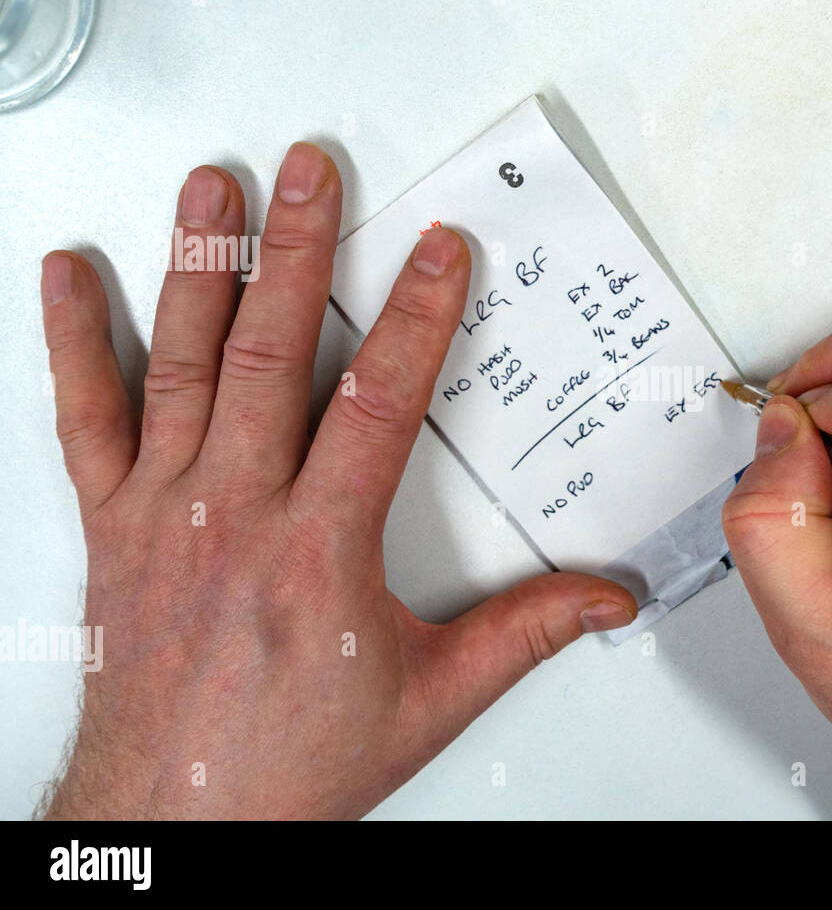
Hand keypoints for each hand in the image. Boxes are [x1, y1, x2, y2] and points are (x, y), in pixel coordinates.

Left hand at [40, 143, 634, 818]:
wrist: (175, 817)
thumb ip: (524, 634)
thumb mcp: (431, 698)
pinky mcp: (111, 525)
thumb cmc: (290, 762)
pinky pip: (85, 418)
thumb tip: (603, 602)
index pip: (377, 402)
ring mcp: (161, 511)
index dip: (416, 316)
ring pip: (179, 364)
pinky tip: (72, 276)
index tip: (437, 253)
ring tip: (212, 190)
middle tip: (309, 171)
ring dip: (199, 267)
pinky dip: (74, 341)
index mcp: (318, 549)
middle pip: (268, 351)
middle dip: (297, 248)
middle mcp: (232, 514)